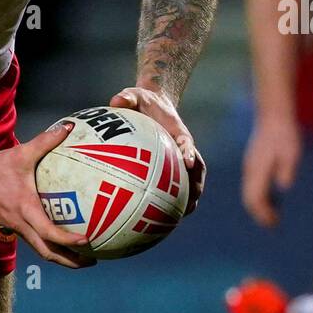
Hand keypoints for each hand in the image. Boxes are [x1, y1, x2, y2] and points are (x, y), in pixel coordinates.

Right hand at [0, 124, 97, 268]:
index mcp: (25, 209)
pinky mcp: (15, 228)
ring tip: (83, 259)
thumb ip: (45, 141)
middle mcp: (21, 224)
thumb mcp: (22, 153)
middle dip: (70, 261)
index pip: (47, 232)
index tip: (86, 240)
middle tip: (92, 261)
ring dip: (62, 258)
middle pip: (47, 252)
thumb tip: (67, 128)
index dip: (67, 239)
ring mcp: (17, 229)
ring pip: (42, 251)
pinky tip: (65, 242)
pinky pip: (36, 242)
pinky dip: (52, 246)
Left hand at [110, 86, 205, 214]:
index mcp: (178, 132)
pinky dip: (170, 198)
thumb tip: (116, 101)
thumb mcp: (134, 95)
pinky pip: (173, 184)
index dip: (189, 153)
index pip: (187, 143)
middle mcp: (183, 148)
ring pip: (190, 181)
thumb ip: (127, 97)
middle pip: (196, 170)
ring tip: (180, 218)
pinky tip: (158, 215)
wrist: (152, 103)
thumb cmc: (142, 100)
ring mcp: (179, 158)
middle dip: (196, 186)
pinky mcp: (172, 166)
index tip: (187, 163)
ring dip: (188, 198)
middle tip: (191, 204)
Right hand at [242, 113, 301, 226]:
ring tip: (273, 216)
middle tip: (273, 225)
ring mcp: (249, 168)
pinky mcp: (253, 165)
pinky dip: (260, 197)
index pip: (255, 198)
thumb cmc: (284, 134)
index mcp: (258, 170)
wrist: (273, 116)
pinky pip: (252, 186)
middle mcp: (250, 171)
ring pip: (249, 193)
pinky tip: (272, 200)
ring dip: (259, 206)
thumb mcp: (291, 152)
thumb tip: (284, 187)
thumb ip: (286, 169)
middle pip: (249, 199)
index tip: (273, 223)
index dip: (262, 213)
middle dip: (259, 214)